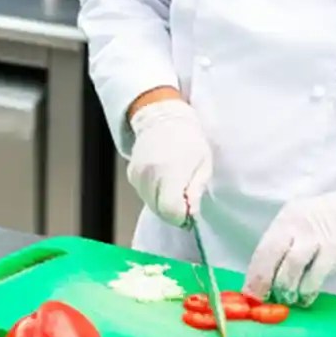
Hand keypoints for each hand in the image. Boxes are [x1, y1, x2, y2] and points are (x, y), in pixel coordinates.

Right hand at [126, 99, 212, 226]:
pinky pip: (144, 195)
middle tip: (186, 201)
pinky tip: (164, 182)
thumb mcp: (204, 163)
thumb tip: (192, 212)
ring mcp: (137, 175)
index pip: (171, 210)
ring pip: (151, 205)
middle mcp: (150, 174)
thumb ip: (196, 190)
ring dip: (164, 204)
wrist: (163, 119)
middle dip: (174, 212)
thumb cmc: (188, 140)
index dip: (183, 217)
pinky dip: (155, 195)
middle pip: (160, 211)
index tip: (191, 212)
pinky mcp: (131, 175)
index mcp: (170, 171)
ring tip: (175, 188)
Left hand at [243, 171, 335, 305]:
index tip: (249, 295)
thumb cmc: (332, 220)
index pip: (262, 250)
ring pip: (290, 269)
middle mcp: (296, 225)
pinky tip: (305, 297)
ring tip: (289, 298)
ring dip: (286, 290)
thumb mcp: (302, 224)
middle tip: (262, 300)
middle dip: (262, 284)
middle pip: (270, 257)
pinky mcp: (335, 251)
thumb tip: (265, 278)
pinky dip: (307, 291)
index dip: (253, 276)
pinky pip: (314, 277)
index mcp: (285, 219)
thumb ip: (286, 246)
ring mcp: (316, 237)